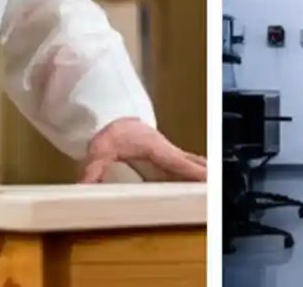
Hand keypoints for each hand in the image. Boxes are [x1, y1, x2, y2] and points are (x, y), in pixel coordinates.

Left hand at [80, 118, 206, 182]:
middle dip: (204, 173)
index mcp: (152, 146)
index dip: (191, 171)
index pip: (175, 160)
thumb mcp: (99, 150)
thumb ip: (93, 170)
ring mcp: (167, 150)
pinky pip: (184, 162)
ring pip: (190, 161)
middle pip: (190, 161)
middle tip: (219, 187)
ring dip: (203, 171)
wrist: (110, 115)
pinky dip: (195, 170)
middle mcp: (164, 148)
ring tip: (217, 187)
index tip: (206, 179)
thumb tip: (83, 187)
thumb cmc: (109, 132)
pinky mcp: (165, 154)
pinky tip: (203, 180)